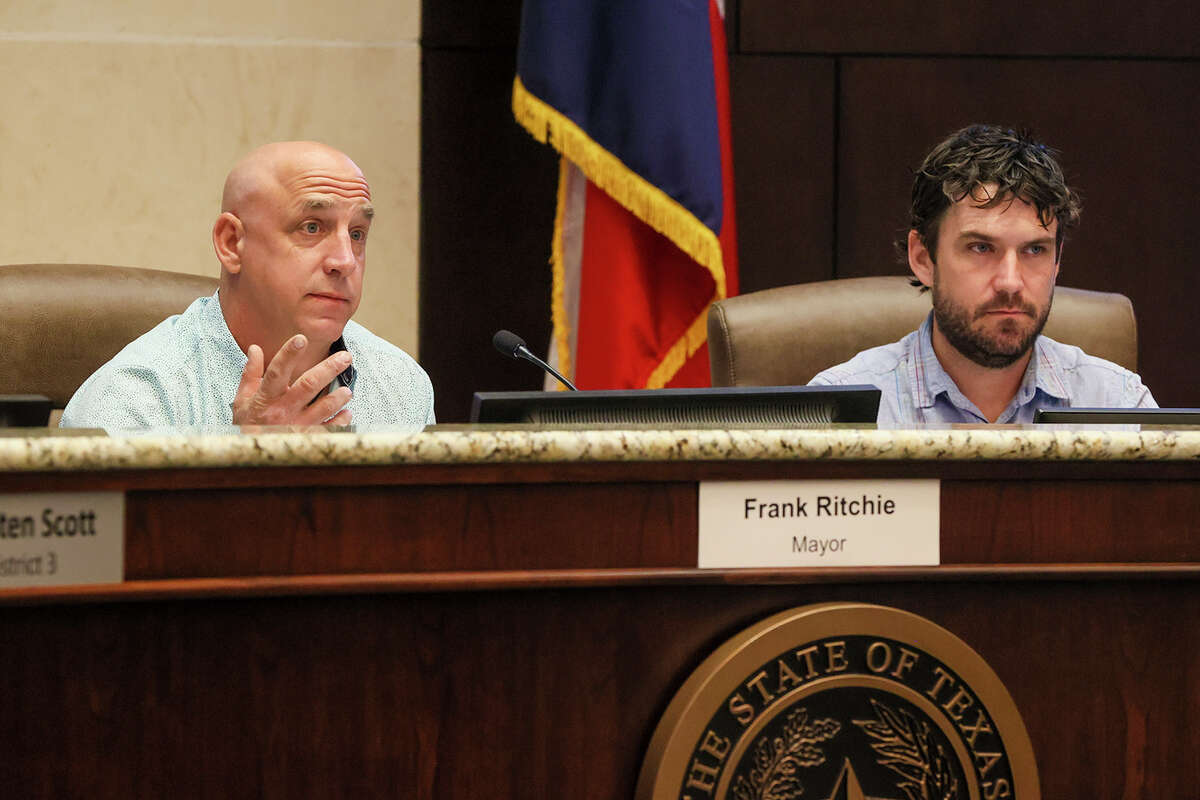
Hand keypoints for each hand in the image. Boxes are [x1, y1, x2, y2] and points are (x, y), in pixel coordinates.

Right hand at [232, 334, 352, 425]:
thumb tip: (255, 349)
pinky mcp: (307, 437)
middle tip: (345, 357)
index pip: (277, 372)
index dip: (288, 355)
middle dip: (328, 369)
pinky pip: (328, 429)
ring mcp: (297, 425)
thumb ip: (251, 373)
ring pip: (322, 408)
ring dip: (337, 398)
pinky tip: (347, 413)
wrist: (250, 454)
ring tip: (348, 391)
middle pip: (308, 385)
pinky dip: (340, 421)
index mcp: (266, 397)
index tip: (301, 339)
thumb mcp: (243, 399)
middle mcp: (283, 410)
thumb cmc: (249, 424)